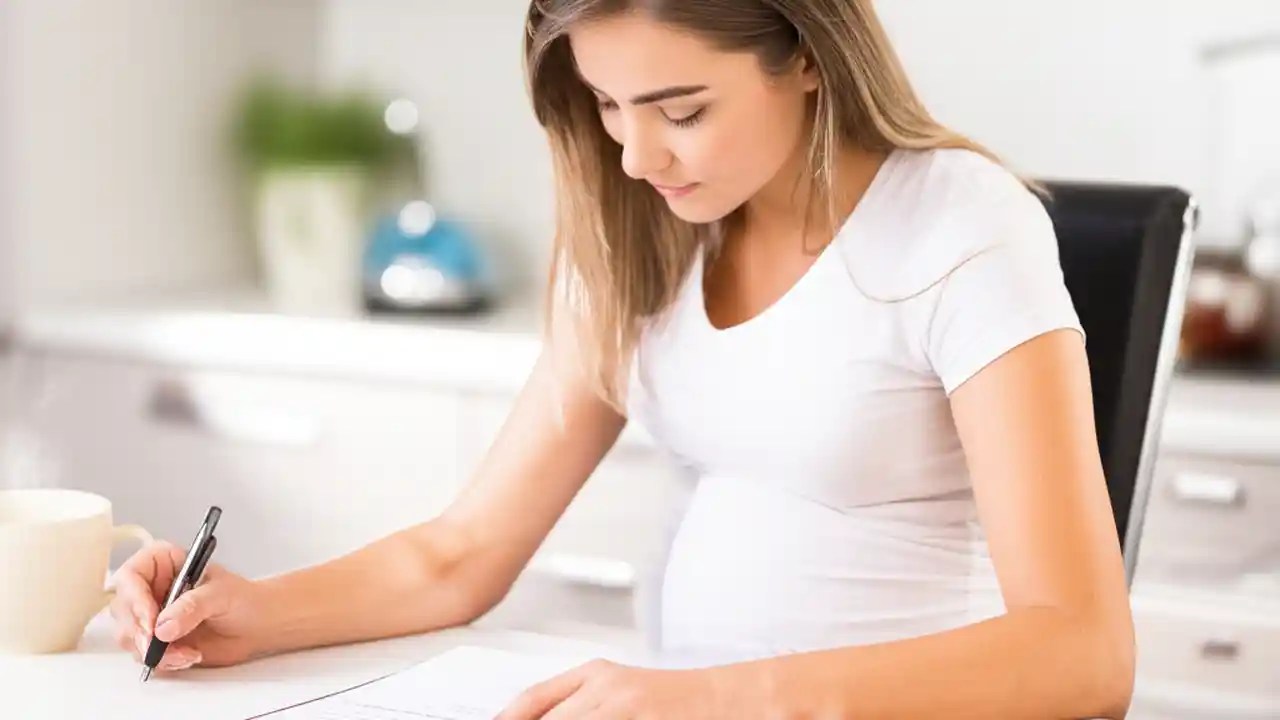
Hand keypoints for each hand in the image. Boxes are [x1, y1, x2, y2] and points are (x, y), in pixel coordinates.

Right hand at [107, 540, 266, 671]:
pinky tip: (189, 656)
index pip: (130, 576)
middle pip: (122, 610)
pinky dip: (164, 661)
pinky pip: (144, 655)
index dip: (134, 599)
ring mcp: (151, 616)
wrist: (257, 625)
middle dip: (140, 632)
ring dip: (155, 650)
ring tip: (187, 651)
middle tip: (158, 644)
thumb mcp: (222, 594)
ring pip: (129, 636)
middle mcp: (151, 588)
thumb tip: (164, 626)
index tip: (151, 621)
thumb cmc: (244, 598)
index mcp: (163, 563)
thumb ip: (193, 606)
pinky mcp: (156, 641)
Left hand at [496, 659, 744, 718]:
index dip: (507, 718)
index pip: (532, 701)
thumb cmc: (678, 705)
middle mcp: (604, 686)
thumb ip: (583, 705)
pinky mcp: (639, 717)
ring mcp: (622, 705)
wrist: (730, 700)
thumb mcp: (623, 695)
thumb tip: (534, 716)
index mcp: (596, 673)